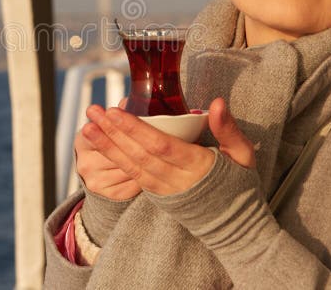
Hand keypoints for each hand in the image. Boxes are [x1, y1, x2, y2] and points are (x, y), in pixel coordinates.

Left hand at [82, 98, 255, 195]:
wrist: (236, 227)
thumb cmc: (240, 184)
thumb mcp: (242, 154)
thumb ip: (228, 128)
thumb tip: (216, 102)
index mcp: (198, 167)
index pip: (160, 145)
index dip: (135, 129)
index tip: (115, 111)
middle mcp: (177, 181)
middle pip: (138, 155)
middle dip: (112, 133)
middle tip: (92, 112)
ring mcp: (165, 191)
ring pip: (131, 167)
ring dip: (107, 146)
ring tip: (87, 127)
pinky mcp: (158, 196)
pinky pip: (132, 178)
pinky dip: (115, 160)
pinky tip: (102, 146)